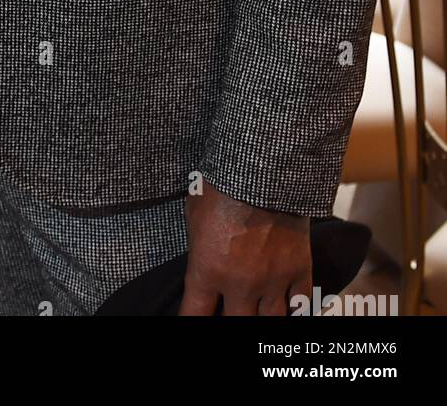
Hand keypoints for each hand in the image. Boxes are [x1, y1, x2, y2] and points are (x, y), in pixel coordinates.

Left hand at [179, 179, 311, 315]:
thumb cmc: (220, 185)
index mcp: (208, 270)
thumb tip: (202, 255)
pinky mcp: (298, 269)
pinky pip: (302, 305)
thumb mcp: (194, 214)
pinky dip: (296, 311)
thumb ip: (199, 244)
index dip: (192, 321)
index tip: (195, 319)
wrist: (262, 170)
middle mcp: (240, 284)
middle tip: (230, 312)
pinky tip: (291, 311)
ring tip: (257, 312)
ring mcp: (272, 280)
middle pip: (236, 324)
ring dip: (262, 318)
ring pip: (271, 321)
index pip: (195, 315)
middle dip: (230, 320)